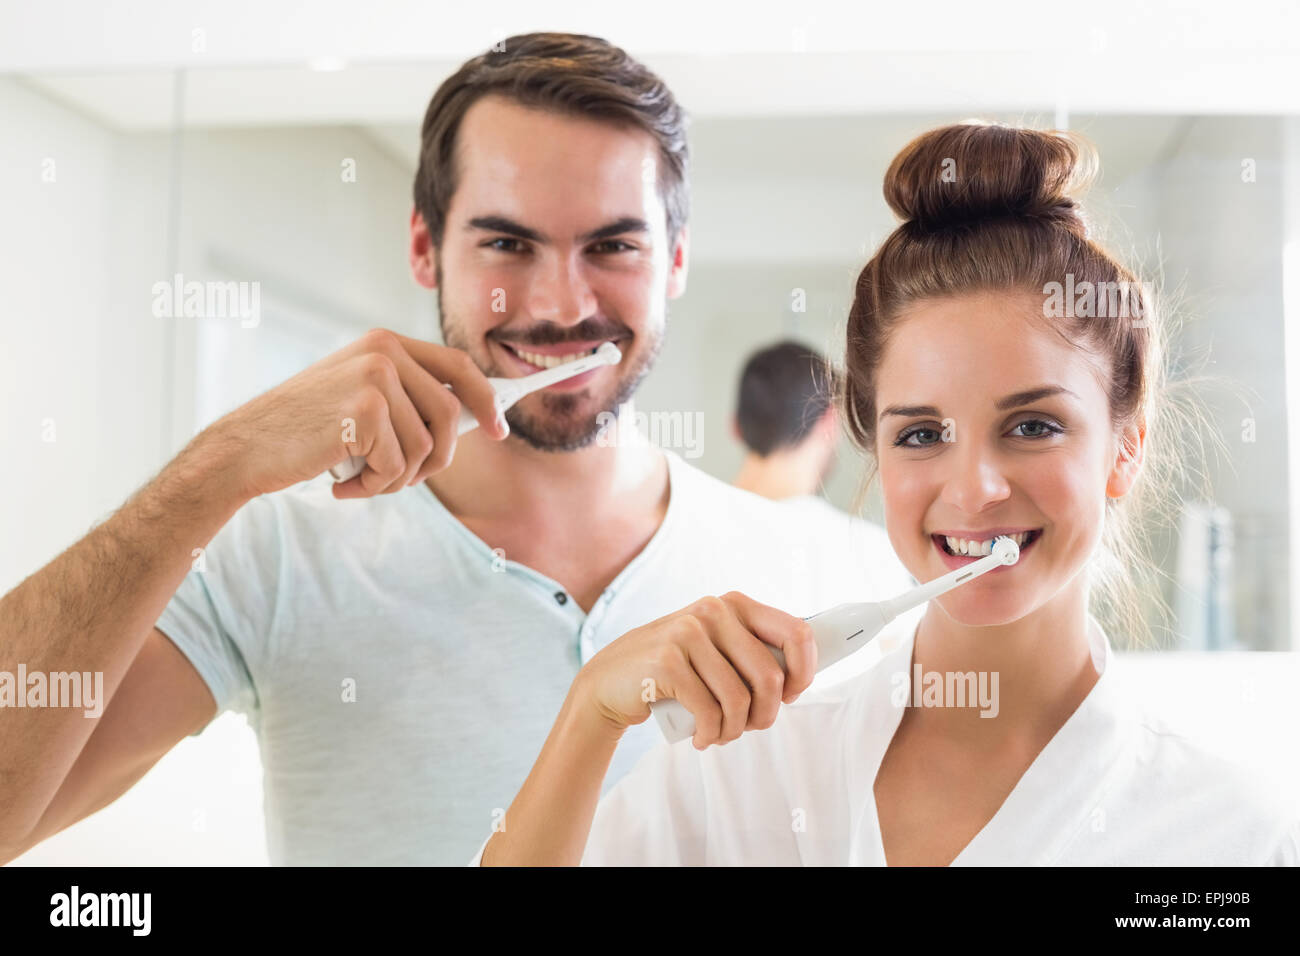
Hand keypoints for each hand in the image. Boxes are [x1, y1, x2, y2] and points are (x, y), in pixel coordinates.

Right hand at [201, 328, 508, 499]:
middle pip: (449, 413)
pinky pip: (398, 466)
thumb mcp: (359, 399)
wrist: (246, 447)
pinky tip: (342, 484)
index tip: (498, 429)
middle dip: (438, 458)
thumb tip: (472, 418)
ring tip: (361, 479)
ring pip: (425, 447)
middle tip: (405, 480)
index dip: (485, 398)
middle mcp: (383, 352)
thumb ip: (407, 399)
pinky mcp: (364, 412)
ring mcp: (374, 379)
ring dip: (397, 478)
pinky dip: (374, 487)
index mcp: (384, 343)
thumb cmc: (305, 431)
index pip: (456, 364)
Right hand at [573, 591, 816, 749]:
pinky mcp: (667, 662)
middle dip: (766, 714)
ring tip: (720, 734)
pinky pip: (710, 711)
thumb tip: (802, 677)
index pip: (797, 632)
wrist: (611, 680)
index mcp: (734, 604)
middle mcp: (713, 611)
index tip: (792, 695)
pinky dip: (711, 734)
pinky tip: (702, 738)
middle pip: (770, 676)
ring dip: (735, 730)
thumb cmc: (675, 671)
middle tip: (749, 727)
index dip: (805, 671)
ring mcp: (688, 633)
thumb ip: (752, 652)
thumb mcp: (716, 649)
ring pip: (740, 699)